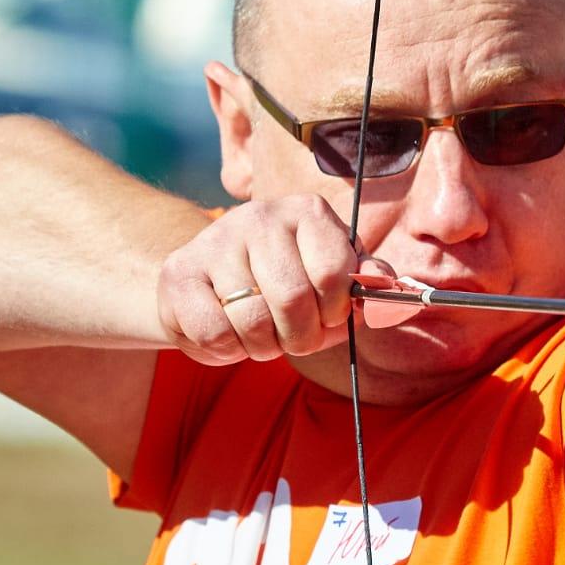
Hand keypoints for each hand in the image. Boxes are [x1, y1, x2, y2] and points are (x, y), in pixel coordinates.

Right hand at [156, 195, 391, 363]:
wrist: (213, 277)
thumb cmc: (286, 280)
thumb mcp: (332, 275)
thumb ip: (364, 282)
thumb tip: (386, 286)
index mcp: (306, 212)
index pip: (334, 272)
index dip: (335, 312)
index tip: (328, 317)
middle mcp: (260, 216)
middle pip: (292, 300)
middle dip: (300, 337)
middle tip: (294, 338)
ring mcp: (215, 241)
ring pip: (252, 322)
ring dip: (263, 347)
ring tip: (261, 336)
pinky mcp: (179, 272)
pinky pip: (214, 333)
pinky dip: (227, 351)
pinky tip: (230, 336)